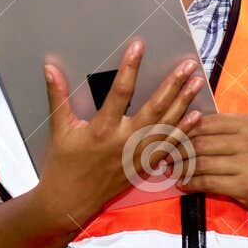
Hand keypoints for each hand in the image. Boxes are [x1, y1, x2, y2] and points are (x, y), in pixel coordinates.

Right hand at [33, 40, 205, 223]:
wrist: (70, 202)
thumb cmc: (62, 164)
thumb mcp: (59, 129)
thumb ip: (58, 96)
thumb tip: (50, 68)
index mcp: (102, 129)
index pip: (119, 91)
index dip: (130, 67)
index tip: (139, 46)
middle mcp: (124, 141)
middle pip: (154, 107)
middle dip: (172, 84)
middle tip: (188, 65)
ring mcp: (138, 155)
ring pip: (167, 125)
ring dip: (184, 103)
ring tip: (197, 82)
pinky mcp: (144, 166)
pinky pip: (169, 147)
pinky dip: (184, 132)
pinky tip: (197, 117)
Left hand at [172, 113, 247, 214]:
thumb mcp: (247, 136)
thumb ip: (220, 129)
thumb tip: (180, 125)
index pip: (205, 123)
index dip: (182, 130)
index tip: (167, 137)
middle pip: (201, 143)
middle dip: (177, 150)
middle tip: (162, 155)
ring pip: (202, 163)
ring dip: (181, 167)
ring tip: (170, 169)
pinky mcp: (245, 186)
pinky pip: (208, 182)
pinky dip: (191, 183)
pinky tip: (182, 183)